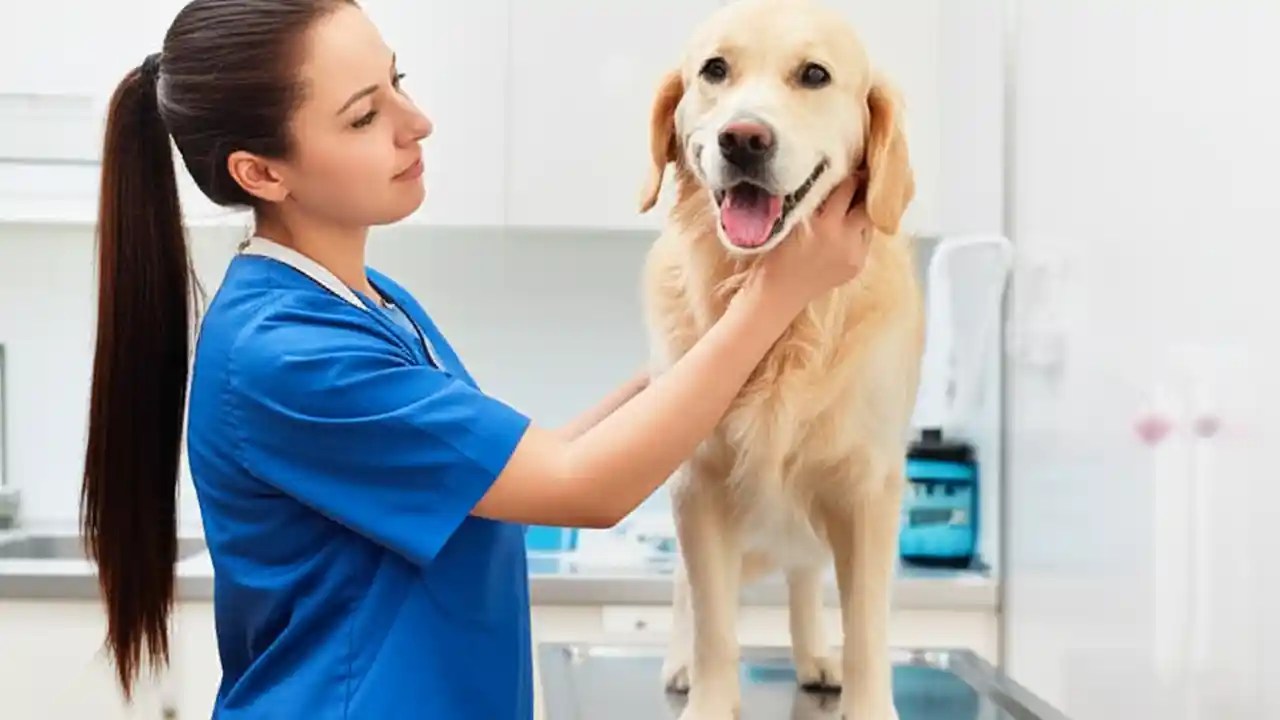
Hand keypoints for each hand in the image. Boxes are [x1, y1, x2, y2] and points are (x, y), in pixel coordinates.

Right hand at [745, 173, 871, 312]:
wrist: (777, 294)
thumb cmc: (774, 253)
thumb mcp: (790, 219)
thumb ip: (811, 198)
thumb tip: (829, 173)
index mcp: (825, 225)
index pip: (847, 188)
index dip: (848, 174)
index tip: (849, 163)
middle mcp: (845, 239)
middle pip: (866, 204)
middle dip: (862, 190)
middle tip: (858, 177)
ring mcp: (855, 255)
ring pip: (869, 222)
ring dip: (861, 211)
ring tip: (852, 202)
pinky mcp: (857, 266)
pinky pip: (865, 240)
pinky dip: (858, 230)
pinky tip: (846, 227)